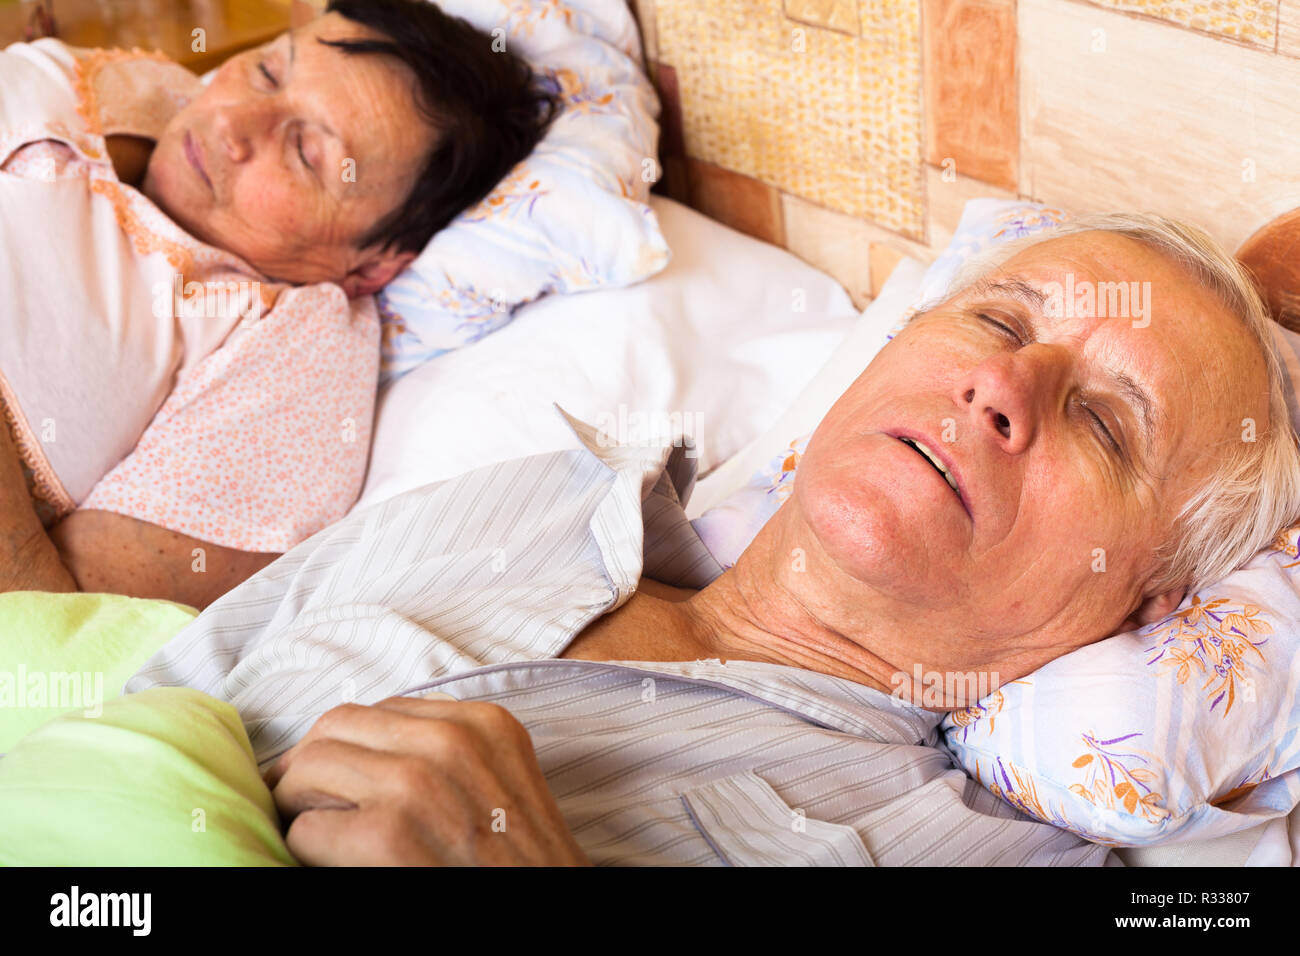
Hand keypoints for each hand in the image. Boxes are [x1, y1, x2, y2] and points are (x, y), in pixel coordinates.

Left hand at [265, 696, 590, 865]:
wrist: (550, 911)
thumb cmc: (520, 860)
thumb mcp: (500, 779)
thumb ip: (448, 750)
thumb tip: (366, 748)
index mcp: (481, 724)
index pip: (378, 708)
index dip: (346, 742)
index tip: (332, 773)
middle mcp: (450, 742)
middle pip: (335, 726)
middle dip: (309, 764)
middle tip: (301, 800)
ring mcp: (416, 786)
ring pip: (311, 767)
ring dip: (299, 803)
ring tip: (309, 828)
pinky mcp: (386, 837)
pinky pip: (307, 827)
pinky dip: (305, 847)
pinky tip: (331, 861)